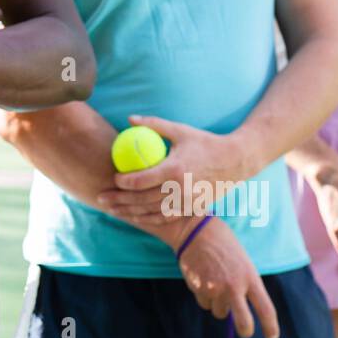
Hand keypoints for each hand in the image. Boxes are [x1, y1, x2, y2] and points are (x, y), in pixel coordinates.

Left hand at [96, 114, 251, 227]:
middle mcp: (180, 189)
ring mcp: (187, 202)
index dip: (123, 182)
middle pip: (142, 200)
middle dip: (119, 200)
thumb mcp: (179, 130)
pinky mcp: (192, 208)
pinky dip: (149, 218)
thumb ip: (153, 124)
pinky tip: (136, 216)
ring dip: (130, 213)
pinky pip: (166, 217)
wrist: (236, 161)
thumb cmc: (205, 142)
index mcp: (174, 170)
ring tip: (113, 210)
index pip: (141, 181)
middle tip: (101, 198)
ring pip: (152, 212)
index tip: (113, 179)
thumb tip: (129, 119)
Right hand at [176, 217, 280, 337]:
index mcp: (250, 277)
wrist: (195, 231)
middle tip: (246, 332)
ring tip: (215, 283)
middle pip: (244, 322)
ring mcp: (215, 288)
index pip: (266, 309)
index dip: (271, 327)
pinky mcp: (198, 288)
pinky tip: (204, 279)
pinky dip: (205, 297)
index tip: (271, 337)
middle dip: (246, 330)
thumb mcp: (243, 262)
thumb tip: (240, 310)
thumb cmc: (223, 245)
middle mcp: (234, 286)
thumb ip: (246, 285)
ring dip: (219, 305)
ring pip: (219, 312)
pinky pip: (204, 304)